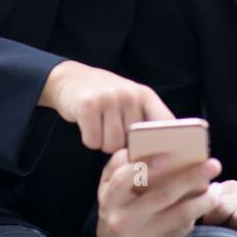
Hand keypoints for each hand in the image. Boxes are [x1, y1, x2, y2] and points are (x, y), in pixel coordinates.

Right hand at [37, 60, 172, 153]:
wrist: (71, 78)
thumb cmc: (107, 98)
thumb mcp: (131, 101)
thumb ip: (145, 123)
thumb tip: (157, 158)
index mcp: (145, 95)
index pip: (165, 123)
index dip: (165, 143)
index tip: (160, 159)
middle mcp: (129, 94)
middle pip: (134, 144)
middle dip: (122, 146)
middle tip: (113, 130)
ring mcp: (108, 98)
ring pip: (112, 145)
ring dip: (104, 144)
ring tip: (100, 126)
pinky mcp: (87, 105)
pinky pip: (93, 141)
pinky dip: (89, 140)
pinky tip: (88, 125)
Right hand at [96, 148, 222, 236]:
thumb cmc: (115, 206)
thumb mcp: (108, 186)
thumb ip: (120, 166)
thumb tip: (144, 146)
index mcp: (110, 198)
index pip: (125, 179)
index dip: (146, 166)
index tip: (169, 155)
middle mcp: (124, 218)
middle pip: (163, 195)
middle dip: (191, 178)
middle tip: (213, 165)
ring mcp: (141, 236)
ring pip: (180, 216)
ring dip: (204, 200)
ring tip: (217, 188)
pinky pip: (182, 229)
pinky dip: (197, 214)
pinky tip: (207, 203)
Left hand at [200, 179, 236, 236]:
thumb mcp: (226, 210)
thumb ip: (206, 208)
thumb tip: (181, 214)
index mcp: (232, 189)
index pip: (210, 194)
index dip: (199, 211)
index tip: (195, 224)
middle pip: (223, 206)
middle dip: (213, 222)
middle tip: (211, 235)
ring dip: (234, 232)